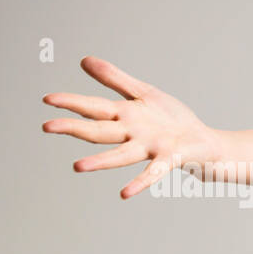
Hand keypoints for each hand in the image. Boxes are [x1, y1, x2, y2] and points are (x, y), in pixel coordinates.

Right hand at [42, 57, 223, 198]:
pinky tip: (125, 193)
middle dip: (74, 128)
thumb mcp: (144, 93)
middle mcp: (133, 133)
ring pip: (120, 154)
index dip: (71, 103)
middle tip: (47, 127)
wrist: (204, 141)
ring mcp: (149, 147)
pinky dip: (140, 182)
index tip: (47, 99)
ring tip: (78, 166)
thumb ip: (115, 79)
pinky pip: (152, 172)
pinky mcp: (168, 158)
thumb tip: (84, 60)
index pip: (93, 107)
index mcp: (126, 115)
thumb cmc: (173, 119)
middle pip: (99, 131)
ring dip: (100, 161)